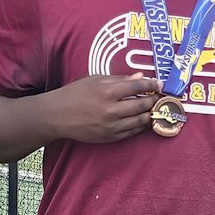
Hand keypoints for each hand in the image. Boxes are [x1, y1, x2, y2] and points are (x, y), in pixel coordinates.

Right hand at [46, 73, 161, 143]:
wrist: (57, 116)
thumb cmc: (75, 94)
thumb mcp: (95, 80)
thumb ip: (120, 79)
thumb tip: (141, 77)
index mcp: (107, 92)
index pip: (138, 86)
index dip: (151, 84)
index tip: (158, 83)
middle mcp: (111, 110)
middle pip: (143, 104)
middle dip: (153, 99)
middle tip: (157, 95)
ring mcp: (111, 126)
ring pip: (141, 120)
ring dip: (149, 113)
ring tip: (151, 107)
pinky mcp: (110, 137)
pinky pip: (133, 132)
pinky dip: (140, 125)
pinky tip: (142, 118)